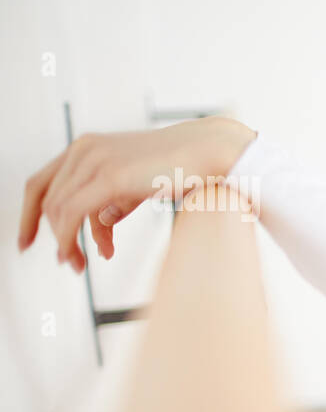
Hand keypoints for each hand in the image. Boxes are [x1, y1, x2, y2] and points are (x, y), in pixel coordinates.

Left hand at [17, 115, 256, 273]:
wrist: (209, 152)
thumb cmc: (182, 168)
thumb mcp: (138, 185)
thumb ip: (116, 201)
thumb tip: (101, 224)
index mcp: (87, 147)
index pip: (42, 183)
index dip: (30, 214)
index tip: (31, 241)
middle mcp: (83, 149)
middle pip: (44, 198)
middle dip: (49, 234)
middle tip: (68, 262)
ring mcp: (93, 160)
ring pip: (57, 209)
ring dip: (66, 242)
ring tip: (82, 264)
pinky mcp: (108, 176)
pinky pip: (73, 213)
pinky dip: (73, 237)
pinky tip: (95, 253)